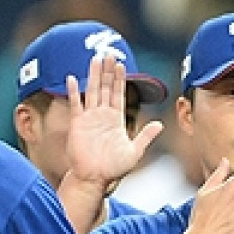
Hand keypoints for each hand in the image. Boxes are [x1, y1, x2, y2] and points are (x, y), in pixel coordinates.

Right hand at [65, 54, 162, 187]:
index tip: (121, 64)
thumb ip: (146, 137)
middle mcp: (102, 115)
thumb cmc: (113, 169)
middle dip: (107, 71)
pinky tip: (72, 78)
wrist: (94, 180)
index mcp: (115, 120)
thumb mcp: (134, 152)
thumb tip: (160, 124)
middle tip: (108, 53)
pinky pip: (75, 105)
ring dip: (93, 76)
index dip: (120, 79)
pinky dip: (73, 92)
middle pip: (105, 88)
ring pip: (92, 91)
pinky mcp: (77, 124)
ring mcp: (89, 118)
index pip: (118, 94)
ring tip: (95, 59)